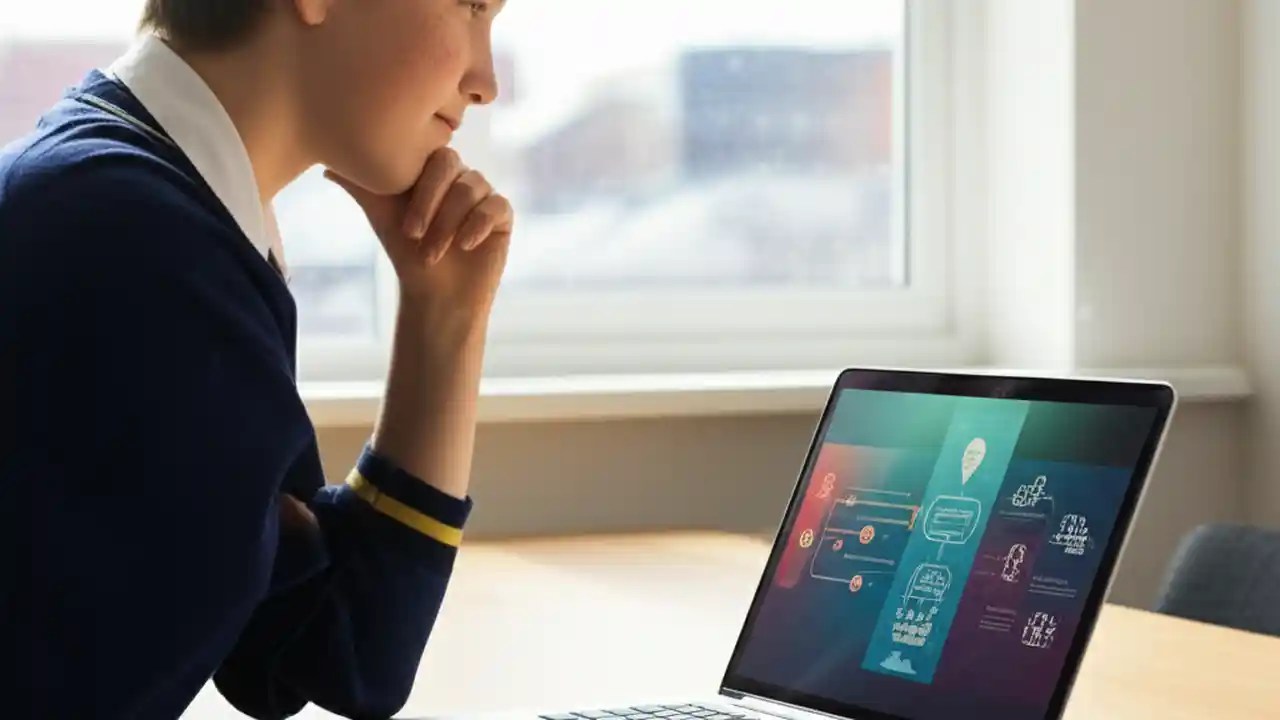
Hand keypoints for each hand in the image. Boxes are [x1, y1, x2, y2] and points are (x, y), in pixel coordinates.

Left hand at [324, 148, 513, 318]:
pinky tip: (464, 245)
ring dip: (448, 223)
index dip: (418, 187)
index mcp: (433, 169)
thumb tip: (327, 166)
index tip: (403, 225)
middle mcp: (460, 176)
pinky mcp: (503, 215)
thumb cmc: (407, 253)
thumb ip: (362, 186)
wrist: (435, 293)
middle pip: (452, 166)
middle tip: (413, 234)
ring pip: (472, 189)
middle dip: (431, 203)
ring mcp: (484, 194)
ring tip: (432, 253)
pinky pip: (496, 206)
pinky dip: (478, 224)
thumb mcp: (381, 216)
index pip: (430, 154)